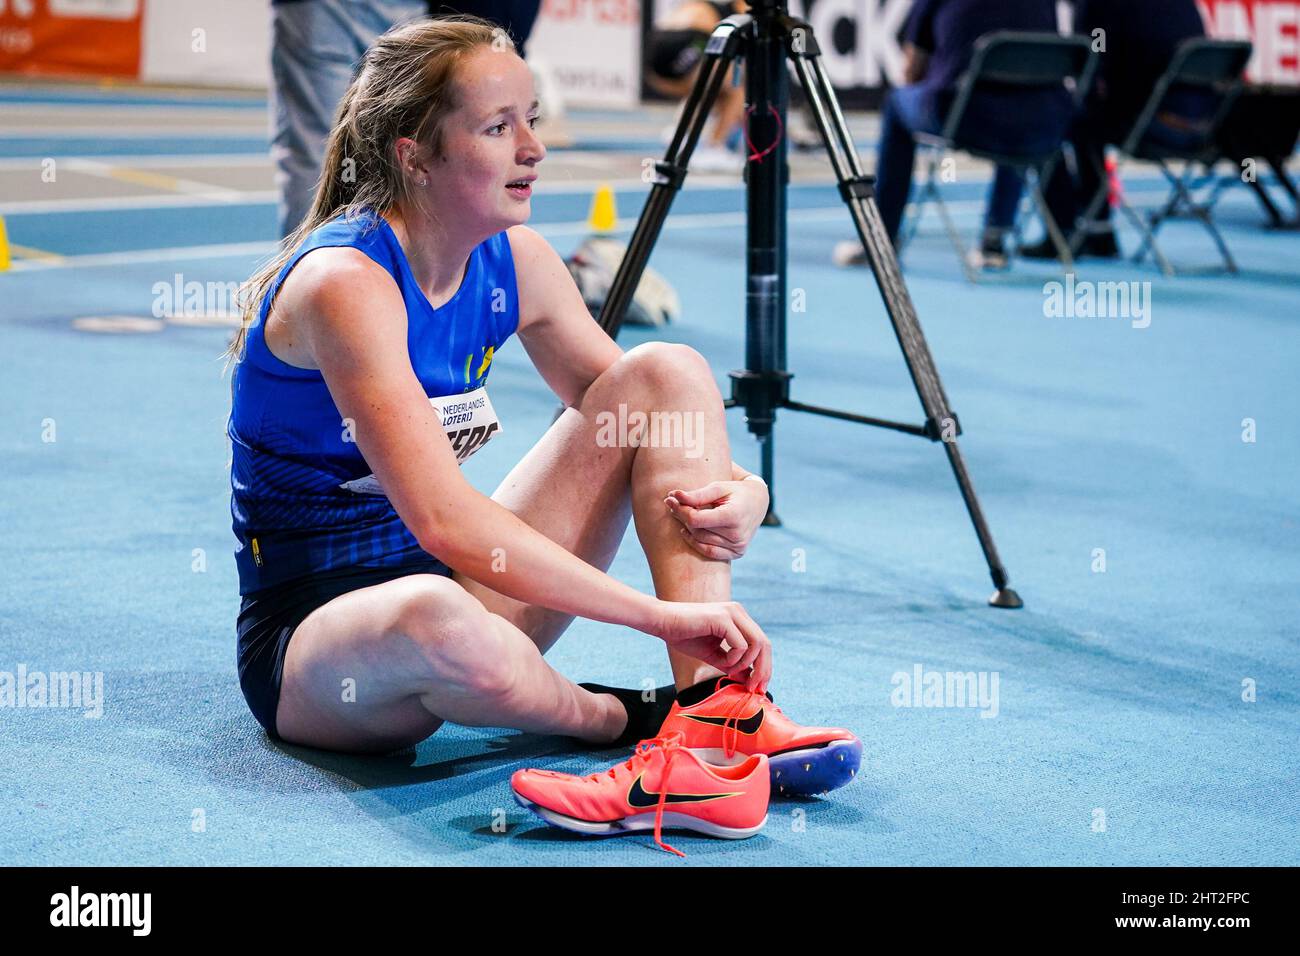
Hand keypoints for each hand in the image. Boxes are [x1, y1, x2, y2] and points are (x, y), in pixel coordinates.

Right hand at [651, 599, 771, 691]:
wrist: (662, 622)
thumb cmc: (683, 635)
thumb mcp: (713, 655)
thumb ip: (732, 664)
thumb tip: (749, 679)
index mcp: (738, 618)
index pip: (762, 643)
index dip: (764, 667)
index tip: (757, 687)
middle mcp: (738, 612)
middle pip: (765, 644)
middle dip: (763, 670)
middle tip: (754, 688)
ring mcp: (732, 613)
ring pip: (757, 644)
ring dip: (747, 664)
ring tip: (730, 671)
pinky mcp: (722, 618)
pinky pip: (741, 645)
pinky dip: (735, 659)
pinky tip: (724, 662)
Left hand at [664, 479, 767, 560]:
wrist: (758, 503)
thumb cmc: (735, 492)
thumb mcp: (718, 487)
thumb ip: (697, 494)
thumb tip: (674, 496)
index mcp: (734, 516)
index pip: (696, 519)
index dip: (680, 510)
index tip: (670, 499)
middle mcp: (737, 534)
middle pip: (697, 530)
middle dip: (682, 516)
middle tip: (673, 504)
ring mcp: (738, 546)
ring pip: (700, 540)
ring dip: (688, 528)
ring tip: (682, 515)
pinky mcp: (737, 553)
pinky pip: (709, 552)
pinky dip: (696, 543)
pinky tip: (687, 532)